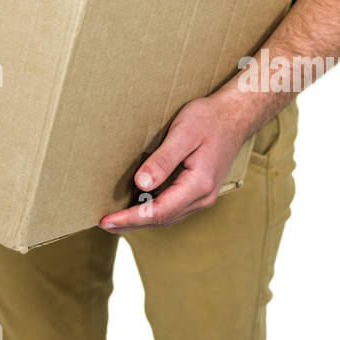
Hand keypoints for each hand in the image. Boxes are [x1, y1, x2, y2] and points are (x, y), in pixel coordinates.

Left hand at [99, 88, 249, 231]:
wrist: (235, 116)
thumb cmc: (209, 120)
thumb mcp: (183, 134)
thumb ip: (163, 160)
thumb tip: (142, 184)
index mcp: (199, 184)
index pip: (159, 211)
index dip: (131, 218)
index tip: (107, 220)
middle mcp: (203, 196)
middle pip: (162, 219)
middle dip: (132, 223)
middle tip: (104, 223)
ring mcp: (203, 196)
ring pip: (168, 216)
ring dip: (142, 219)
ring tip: (116, 219)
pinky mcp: (200, 191)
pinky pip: (173, 207)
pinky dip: (154, 210)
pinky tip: (138, 206)